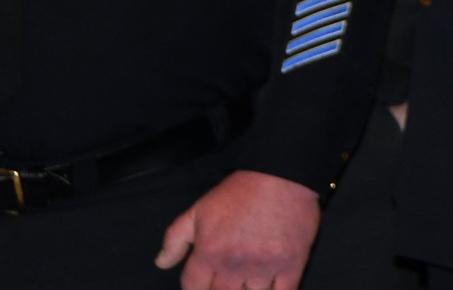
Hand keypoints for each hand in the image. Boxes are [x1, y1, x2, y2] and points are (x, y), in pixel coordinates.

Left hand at [156, 169, 320, 289]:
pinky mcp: (291, 265)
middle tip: (229, 280)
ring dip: (249, 289)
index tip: (206, 282)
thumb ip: (175, 238)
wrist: (282, 174)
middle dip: (222, 289)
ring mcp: (264, 268)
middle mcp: (234, 266)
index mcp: (209, 254)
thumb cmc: (240, 191)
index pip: (193, 288)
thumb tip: (161, 263)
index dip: (197, 287)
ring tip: (250, 279)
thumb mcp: (199, 209)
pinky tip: (271, 286)